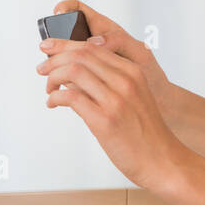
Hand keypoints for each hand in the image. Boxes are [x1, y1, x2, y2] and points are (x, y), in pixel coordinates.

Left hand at [36, 2, 189, 192]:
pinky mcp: (104, 120)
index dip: (64, 44)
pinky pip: (71, 97)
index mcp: (132, 72)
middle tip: (42, 68)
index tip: (48, 47)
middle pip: (80, 55)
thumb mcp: (133, 97)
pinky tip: (53, 103)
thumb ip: (109, 82)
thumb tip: (73, 75)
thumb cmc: (145, 133)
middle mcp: (125, 81)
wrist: (162, 160)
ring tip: (48, 88)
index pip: (92, 47)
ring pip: (72, 71)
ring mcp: (115, 100)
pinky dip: (55, 97)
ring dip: (53, 77)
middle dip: (54, 59)